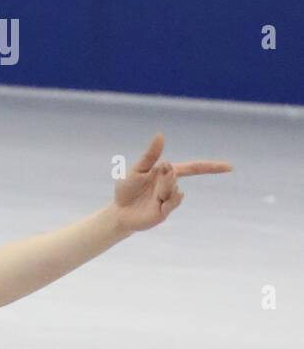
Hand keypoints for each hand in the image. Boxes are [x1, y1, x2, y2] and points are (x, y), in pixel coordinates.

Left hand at [112, 132, 230, 232]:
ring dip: (165, 186)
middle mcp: (170, 186)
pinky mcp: (163, 213)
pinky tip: (165, 197)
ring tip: (153, 190)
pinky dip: (172, 198)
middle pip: (177, 177)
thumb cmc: (126, 189)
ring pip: (174, 190)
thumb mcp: (137, 169)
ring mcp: (168, 200)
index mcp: (167, 173)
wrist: (118, 212)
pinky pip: (172, 203)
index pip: (193, 168)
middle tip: (159, 170)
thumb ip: (150, 155)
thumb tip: (160, 134)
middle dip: (168, 174)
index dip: (211, 167)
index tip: (229, 167)